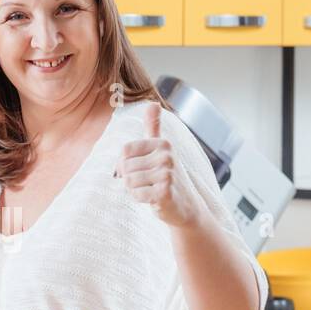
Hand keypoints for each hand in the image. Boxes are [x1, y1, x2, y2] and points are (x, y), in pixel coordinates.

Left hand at [116, 102, 201, 228]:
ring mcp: (167, 174)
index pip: (125, 151)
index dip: (124, 164)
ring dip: (135, 190)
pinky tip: (153, 199)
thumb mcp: (161, 150)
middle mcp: (167, 156)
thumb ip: (153, 127)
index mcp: (163, 144)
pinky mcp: (165, 192)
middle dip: (130, 179)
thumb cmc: (167, 177)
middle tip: (147, 183)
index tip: (139, 169)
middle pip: (125, 166)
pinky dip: (140, 200)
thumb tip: (152, 102)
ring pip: (129, 181)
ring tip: (150, 190)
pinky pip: (136, 195)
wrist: (186, 207)